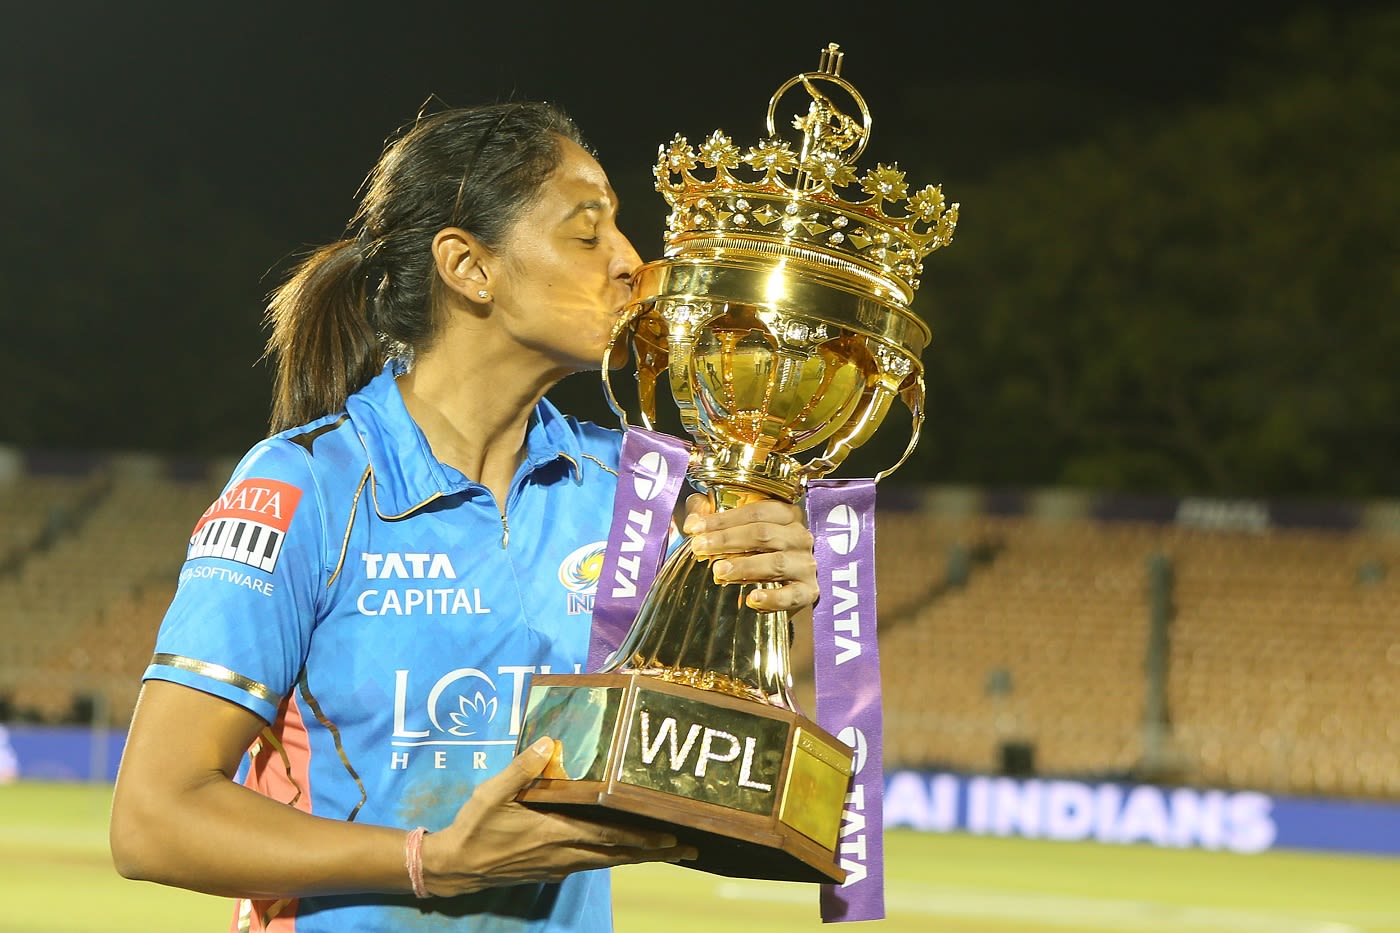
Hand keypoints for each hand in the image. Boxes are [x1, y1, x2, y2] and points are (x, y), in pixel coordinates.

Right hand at [420, 737, 695, 894]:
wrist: (455, 867)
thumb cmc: (476, 828)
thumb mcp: (493, 792)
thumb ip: (523, 768)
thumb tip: (549, 743)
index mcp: (556, 833)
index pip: (608, 837)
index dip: (641, 838)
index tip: (670, 837)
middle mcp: (564, 853)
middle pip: (618, 854)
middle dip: (654, 852)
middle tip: (686, 849)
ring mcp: (559, 865)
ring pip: (607, 861)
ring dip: (638, 856)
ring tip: (666, 852)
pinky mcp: (551, 871)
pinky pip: (591, 864)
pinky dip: (613, 858)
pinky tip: (620, 852)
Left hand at [682, 493, 818, 612]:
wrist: (785, 591)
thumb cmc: (758, 554)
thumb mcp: (739, 533)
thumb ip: (715, 521)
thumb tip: (693, 516)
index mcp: (786, 515)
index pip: (755, 512)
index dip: (723, 519)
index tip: (694, 528)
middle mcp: (800, 537)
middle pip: (763, 534)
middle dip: (727, 540)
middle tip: (699, 548)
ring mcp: (806, 564)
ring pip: (776, 562)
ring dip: (745, 567)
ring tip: (719, 572)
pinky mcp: (809, 592)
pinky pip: (792, 595)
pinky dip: (773, 598)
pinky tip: (752, 599)